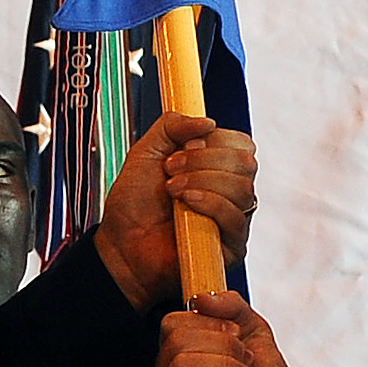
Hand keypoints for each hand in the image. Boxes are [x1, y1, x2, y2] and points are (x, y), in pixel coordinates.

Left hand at [96, 114, 256, 309]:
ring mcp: (234, 219)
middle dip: (205, 160)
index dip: (214, 140)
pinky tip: (186, 204)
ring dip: (203, 181)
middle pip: (246, 162)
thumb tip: (208, 121)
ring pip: (243, 188)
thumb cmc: (134, 204)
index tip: (177, 149)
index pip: (241, 144)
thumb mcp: (146, 151)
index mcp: (218, 167)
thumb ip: (172, 126)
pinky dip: (210, 203)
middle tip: (170, 169)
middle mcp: (231, 191)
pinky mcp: (232, 246)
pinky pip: (236, 217)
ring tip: (172, 190)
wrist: (121, 245)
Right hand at [150, 291, 303, 366]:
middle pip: (177, 340)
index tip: (238, 337)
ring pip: (181, 364)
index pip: (173, 322)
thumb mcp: (255, 333)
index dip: (211, 324)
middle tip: (246, 363)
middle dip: (223, 347)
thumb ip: (232, 306)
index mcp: (177, 351)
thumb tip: (201, 298)